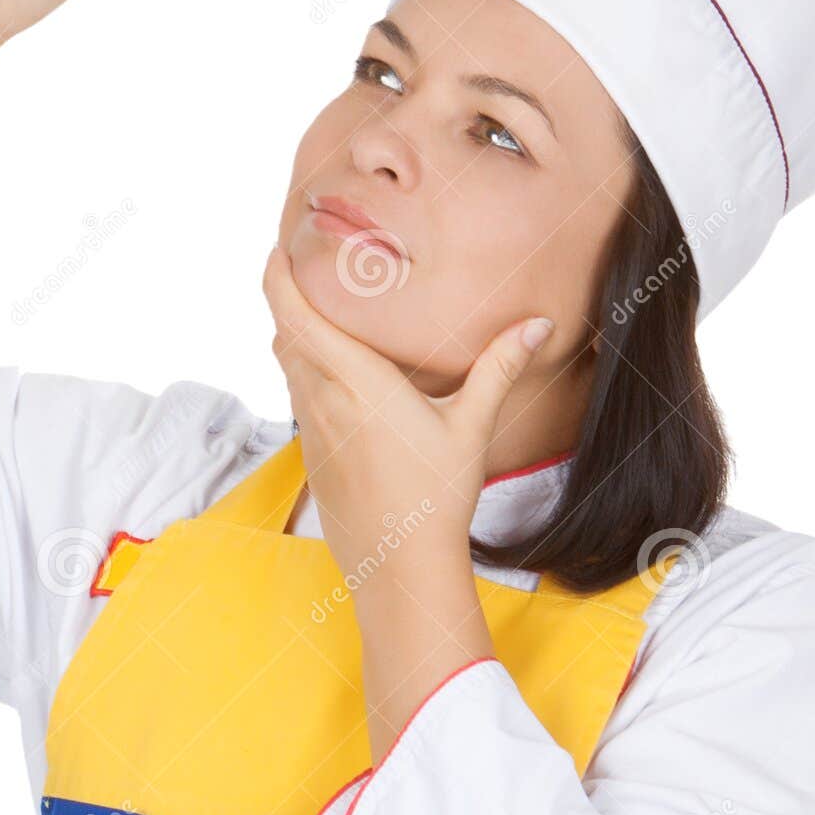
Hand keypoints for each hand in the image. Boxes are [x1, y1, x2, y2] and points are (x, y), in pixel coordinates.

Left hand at [261, 245, 554, 583]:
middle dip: (285, 295)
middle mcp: (322, 400)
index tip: (278, 247)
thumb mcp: (472, 426)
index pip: (294, 315)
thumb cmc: (436, 497)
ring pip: (287, 365)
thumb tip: (538, 325)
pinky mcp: (312, 456)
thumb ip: (499, 368)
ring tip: (319, 309)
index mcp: (355, 381)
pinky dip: (303, 371)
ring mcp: (312, 430)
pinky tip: (333, 373)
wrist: (400, 568)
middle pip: (284, 332)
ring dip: (294, 334)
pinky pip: (297, 397)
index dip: (277, 276)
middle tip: (303, 264)